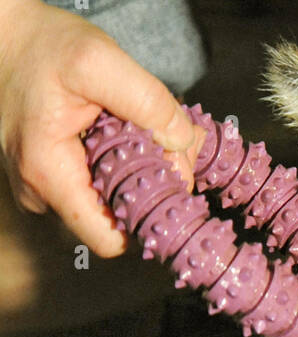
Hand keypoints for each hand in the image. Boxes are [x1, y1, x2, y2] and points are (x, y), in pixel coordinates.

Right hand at [0, 0, 200, 255]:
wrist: (6, 36)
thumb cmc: (43, 46)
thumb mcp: (97, 60)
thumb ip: (147, 101)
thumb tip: (183, 143)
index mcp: (48, 176)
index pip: (110, 241)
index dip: (146, 217)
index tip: (165, 179)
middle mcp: (40, 195)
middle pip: (114, 221)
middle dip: (146, 188)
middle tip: (159, 143)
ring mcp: (43, 190)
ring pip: (108, 204)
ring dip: (134, 174)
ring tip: (132, 133)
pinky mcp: (50, 180)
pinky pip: (96, 188)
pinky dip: (118, 165)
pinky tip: (119, 135)